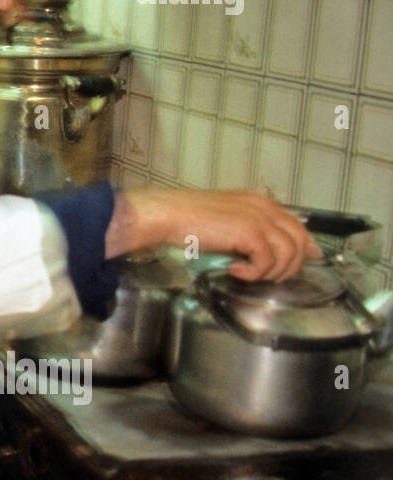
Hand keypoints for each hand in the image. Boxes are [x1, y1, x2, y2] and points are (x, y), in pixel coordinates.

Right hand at [109, 188, 319, 281]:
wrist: (169, 214)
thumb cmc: (187, 218)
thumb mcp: (225, 219)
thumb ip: (247, 228)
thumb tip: (262, 250)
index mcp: (259, 201)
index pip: (296, 223)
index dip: (306, 243)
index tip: (310, 257)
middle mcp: (264, 207)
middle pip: (299, 239)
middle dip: (292, 264)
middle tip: (272, 278)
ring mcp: (259, 219)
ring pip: (288, 254)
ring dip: (271, 272)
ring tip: (249, 276)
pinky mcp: (250, 233)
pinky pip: (267, 263)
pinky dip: (253, 274)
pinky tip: (234, 271)